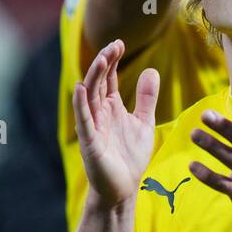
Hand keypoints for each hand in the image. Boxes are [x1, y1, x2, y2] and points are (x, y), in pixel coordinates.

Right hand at [73, 40, 159, 204]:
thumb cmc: (130, 156)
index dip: (112, 60)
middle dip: (104, 62)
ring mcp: (92, 126)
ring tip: (101, 58)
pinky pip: (83, 119)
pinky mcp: (90, 141)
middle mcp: (99, 113)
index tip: (120, 42)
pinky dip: (81, 103)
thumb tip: (151, 70)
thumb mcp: (144, 122)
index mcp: (111, 107)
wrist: (123, 188)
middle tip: (114, 45)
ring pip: (89, 96)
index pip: (108, 77)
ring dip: (93, 77)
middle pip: (97, 81)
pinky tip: (80, 87)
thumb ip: (146, 98)